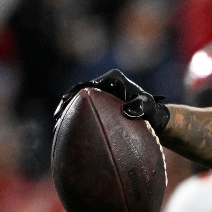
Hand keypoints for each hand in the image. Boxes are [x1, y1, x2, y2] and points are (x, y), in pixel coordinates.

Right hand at [54, 69, 168, 131]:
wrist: (155, 117)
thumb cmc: (153, 112)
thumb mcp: (149, 108)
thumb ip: (141, 107)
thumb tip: (127, 110)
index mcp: (113, 79)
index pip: (88, 86)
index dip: (73, 96)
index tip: (65, 106)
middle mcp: (106, 83)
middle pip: (79, 92)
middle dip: (66, 104)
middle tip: (56, 118)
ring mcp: (103, 93)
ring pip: (80, 102)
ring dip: (68, 113)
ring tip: (57, 127)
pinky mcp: (101, 104)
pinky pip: (85, 110)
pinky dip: (76, 119)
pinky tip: (68, 132)